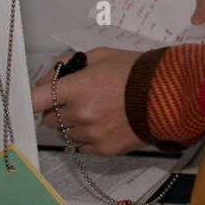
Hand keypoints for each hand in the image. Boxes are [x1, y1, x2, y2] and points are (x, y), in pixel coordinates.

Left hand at [31, 48, 149, 155]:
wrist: (169, 95)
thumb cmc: (135, 71)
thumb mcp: (101, 55)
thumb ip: (69, 64)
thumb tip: (49, 77)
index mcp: (77, 89)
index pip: (36, 100)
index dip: (35, 98)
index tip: (39, 98)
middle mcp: (80, 114)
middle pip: (48, 119)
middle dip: (56, 109)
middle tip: (74, 100)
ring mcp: (92, 134)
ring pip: (65, 133)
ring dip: (72, 124)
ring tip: (94, 112)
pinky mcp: (105, 149)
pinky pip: (81, 147)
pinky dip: (86, 138)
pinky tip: (101, 125)